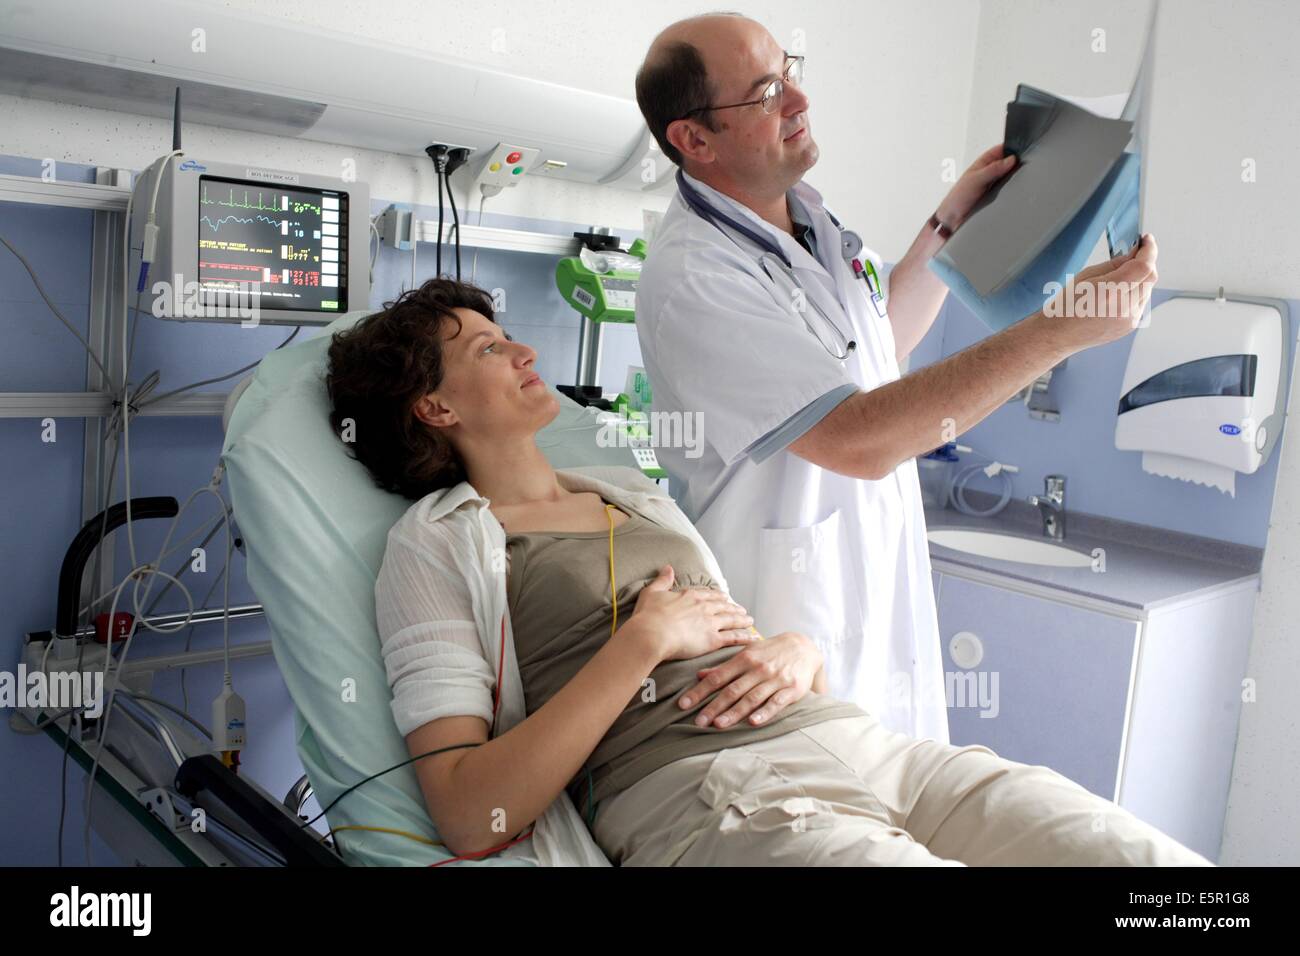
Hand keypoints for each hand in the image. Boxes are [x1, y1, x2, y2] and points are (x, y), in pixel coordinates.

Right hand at [623, 565, 758, 661]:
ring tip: (750, 621)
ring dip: (742, 620)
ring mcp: (710, 622)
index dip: (718, 597)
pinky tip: (753, 637)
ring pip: (731, 620)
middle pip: (723, 606)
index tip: (724, 598)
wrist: (651, 634)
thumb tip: (667, 567)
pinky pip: (733, 637)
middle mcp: (703, 607)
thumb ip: (662, 580)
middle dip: (734, 608)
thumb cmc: (648, 616)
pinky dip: (745, 637)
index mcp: (690, 596)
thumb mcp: (652, 592)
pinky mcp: (713, 639)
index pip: (708, 594)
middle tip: (742, 610)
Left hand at [676, 631, 822, 728]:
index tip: (684, 704)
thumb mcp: (746, 653)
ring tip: (718, 725)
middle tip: (698, 722)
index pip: (717, 677)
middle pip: (732, 690)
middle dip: (713, 707)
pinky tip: (753, 722)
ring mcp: (775, 679)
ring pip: (751, 698)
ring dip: (734, 713)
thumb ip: (723, 666)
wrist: (804, 646)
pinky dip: (764, 712)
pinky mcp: (792, 690)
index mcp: (744, 659)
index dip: (699, 691)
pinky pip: (776, 703)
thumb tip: (699, 674)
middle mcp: (758, 669)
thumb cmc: (769, 652)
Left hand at [935, 143, 1017, 229]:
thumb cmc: (957, 198)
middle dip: (1016, 165)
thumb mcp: (976, 179)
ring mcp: (995, 184)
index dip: (1012, 149)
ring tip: (1019, 182)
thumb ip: (993, 169)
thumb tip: (1010, 160)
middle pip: (1009, 164)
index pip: (1001, 150)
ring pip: (1011, 178)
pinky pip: (1010, 191)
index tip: (1022, 153)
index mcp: (983, 163)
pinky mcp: (998, 197)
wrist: (953, 220)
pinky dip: (1014, 192)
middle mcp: (990, 172)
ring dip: (1015, 180)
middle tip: (1023, 168)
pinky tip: (1015, 194)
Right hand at [1038, 233, 1158, 349]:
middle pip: (1150, 277)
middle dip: (1145, 263)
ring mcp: (1129, 319)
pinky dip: (1135, 293)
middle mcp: (1123, 307)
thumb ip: (1115, 263)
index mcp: (1110, 291)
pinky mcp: (1130, 326)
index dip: (1149, 250)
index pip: (1144, 266)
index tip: (1147, 240)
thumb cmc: (1066, 306)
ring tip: (1118, 281)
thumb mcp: (1086, 275)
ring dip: (1140, 279)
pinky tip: (1117, 296)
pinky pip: (1141, 303)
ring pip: (1147, 289)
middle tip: (1134, 255)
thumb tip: (1134, 253)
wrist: (1058, 335)